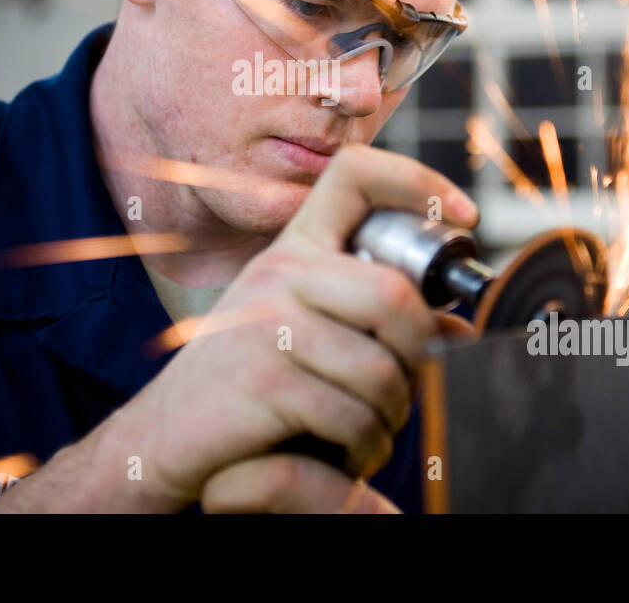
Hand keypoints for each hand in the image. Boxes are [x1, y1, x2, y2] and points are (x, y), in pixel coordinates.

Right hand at [119, 144, 478, 511]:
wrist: (163, 437)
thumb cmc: (246, 386)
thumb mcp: (307, 337)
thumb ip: (375, 322)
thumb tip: (459, 329)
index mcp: (292, 250)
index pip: (353, 174)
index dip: (416, 180)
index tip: (464, 216)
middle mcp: (278, 271)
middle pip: (395, 293)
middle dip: (422, 356)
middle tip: (410, 391)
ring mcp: (265, 321)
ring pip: (383, 368)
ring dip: (392, 417)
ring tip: (372, 433)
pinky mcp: (261, 378)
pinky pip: (351, 415)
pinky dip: (363, 448)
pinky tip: (346, 454)